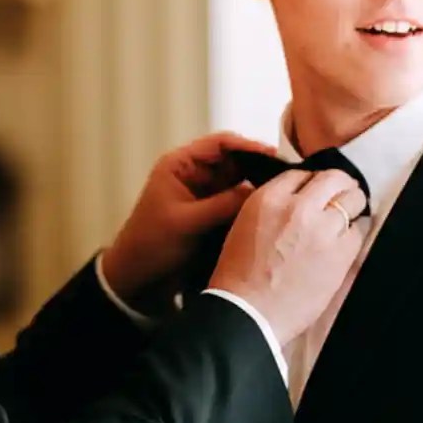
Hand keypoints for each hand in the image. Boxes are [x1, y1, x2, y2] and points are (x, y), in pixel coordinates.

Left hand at [103, 132, 276, 313]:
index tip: (273, 156)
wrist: (136, 278)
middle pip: (234, 161)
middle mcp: (194, 174)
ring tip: (284, 192)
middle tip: (287, 176)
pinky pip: (236, 202)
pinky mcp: (210, 214)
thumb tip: (260, 193)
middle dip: (258, 167)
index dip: (248, 146)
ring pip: (238, 182)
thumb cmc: (150, 245)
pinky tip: (268, 210)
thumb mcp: (188, 222)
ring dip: (256, 187)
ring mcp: (204, 194)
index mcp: (180, 165)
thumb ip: (223, 205)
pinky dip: (250, 205)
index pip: (220, 144)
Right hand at [208, 168, 367, 344]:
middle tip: (340, 196)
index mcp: (269, 198)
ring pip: (353, 200)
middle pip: (334, 179)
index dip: (310, 183)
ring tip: (347, 218)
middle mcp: (299, 207)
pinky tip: (346, 241)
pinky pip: (360, 231)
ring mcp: (323, 230)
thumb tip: (295, 201)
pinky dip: (356, 232)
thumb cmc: (238, 275)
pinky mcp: (341, 254)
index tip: (314, 193)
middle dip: (339, 186)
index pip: (301, 173)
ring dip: (351, 207)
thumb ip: (272, 206)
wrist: (248, 313)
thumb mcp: (244, 225)